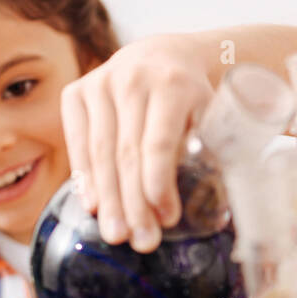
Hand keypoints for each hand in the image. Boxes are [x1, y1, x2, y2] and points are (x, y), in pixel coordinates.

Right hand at [61, 34, 214, 252]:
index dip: (160, 183)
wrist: (160, 56)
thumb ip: (213, 148)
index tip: (168, 219)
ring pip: (100, 151)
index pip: (160, 142)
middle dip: (133, 202)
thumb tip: (220, 210)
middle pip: (127, 152)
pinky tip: (92, 206)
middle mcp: (133, 79)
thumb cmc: (192, 97)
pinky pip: (78, 142)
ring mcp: (101, 83)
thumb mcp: (211, 113)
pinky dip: (84, 177)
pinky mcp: (77, 92)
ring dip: (108, 198)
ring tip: (117, 235)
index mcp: (173, 85)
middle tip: (141, 242)